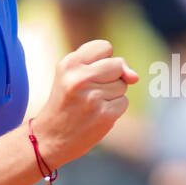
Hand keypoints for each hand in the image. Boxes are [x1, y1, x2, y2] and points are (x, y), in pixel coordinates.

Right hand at [30, 39, 138, 168]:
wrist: (50, 138)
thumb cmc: (66, 102)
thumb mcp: (74, 75)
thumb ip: (106, 64)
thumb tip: (135, 77)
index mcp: (69, 64)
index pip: (105, 47)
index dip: (103, 60)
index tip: (88, 73)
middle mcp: (80, 78)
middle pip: (117, 65)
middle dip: (111, 77)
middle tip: (90, 91)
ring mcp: (93, 97)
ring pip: (122, 85)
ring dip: (112, 95)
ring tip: (90, 104)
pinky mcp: (104, 114)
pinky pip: (124, 102)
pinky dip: (114, 109)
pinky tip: (97, 115)